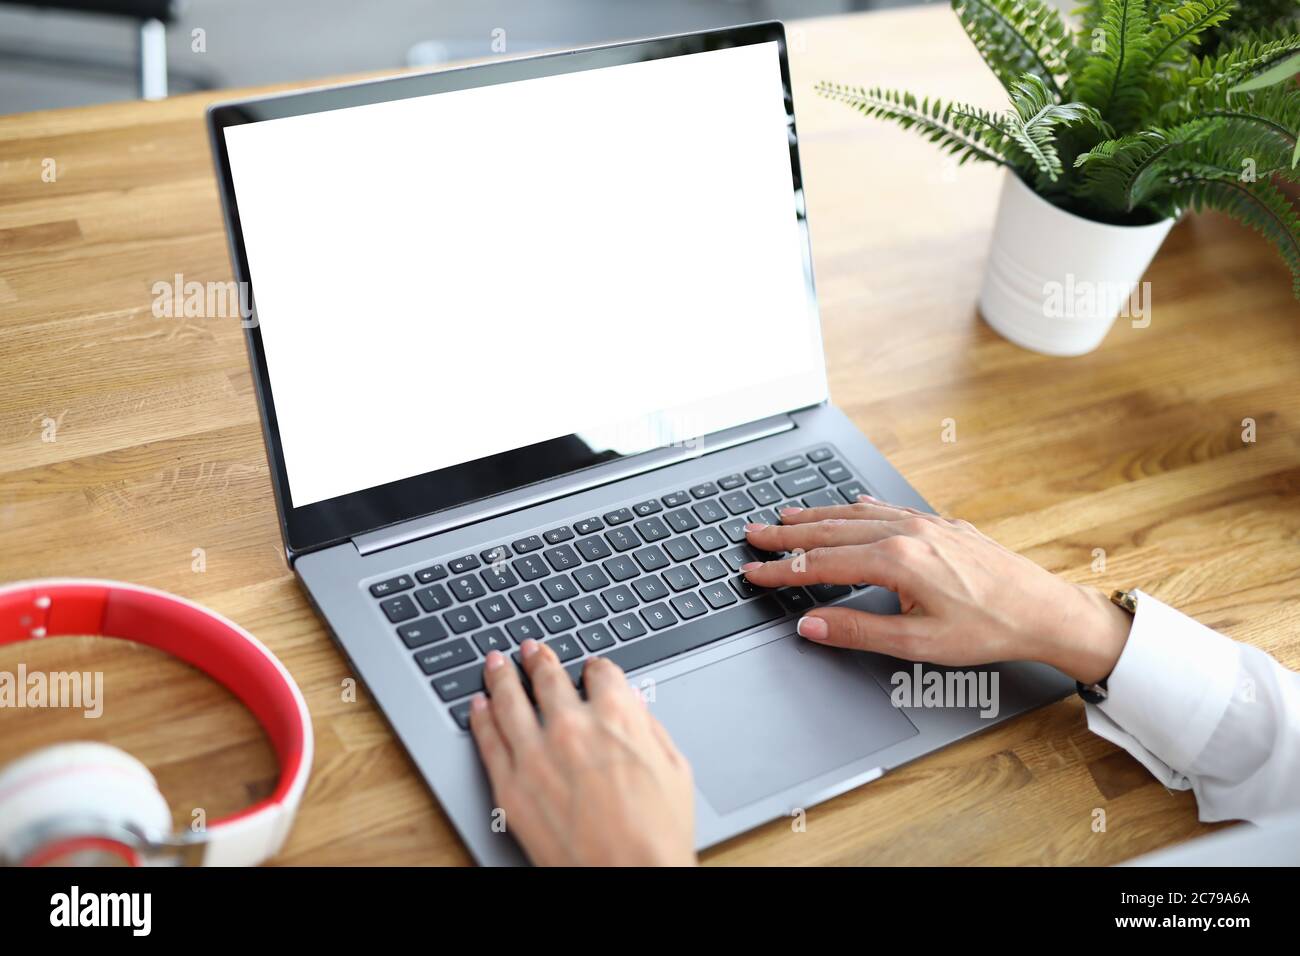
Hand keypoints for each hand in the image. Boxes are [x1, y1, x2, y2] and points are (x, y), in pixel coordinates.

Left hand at [469, 640, 696, 865]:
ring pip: (508, 700)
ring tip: (495, 663)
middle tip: (530, 650)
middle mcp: (572, 726)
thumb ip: (650, 730)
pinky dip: (480, 718)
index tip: (590, 668)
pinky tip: (478, 706)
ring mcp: (536, 755)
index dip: (595, 667)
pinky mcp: (510, 786)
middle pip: (548, 677)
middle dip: (539, 659)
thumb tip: (636, 710)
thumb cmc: (658, 835)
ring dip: (500, 676)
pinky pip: (488, 740)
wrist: (629, 879)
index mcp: (617, 716)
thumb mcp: (675, 769)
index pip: (600, 672)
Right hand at [742, 496, 1131, 684]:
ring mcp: (926, 524)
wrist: (1044, 610)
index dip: (784, 569)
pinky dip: (859, 509)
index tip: (753, 572)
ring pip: (857, 516)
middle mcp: (908, 533)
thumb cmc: (989, 628)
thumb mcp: (918, 643)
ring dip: (818, 516)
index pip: (822, 564)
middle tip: (754, 535)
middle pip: (832, 530)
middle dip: (788, 534)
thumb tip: (811, 625)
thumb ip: (859, 631)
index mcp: (897, 561)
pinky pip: (889, 509)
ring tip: (787, 517)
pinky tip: (851, 506)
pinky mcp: (942, 525)